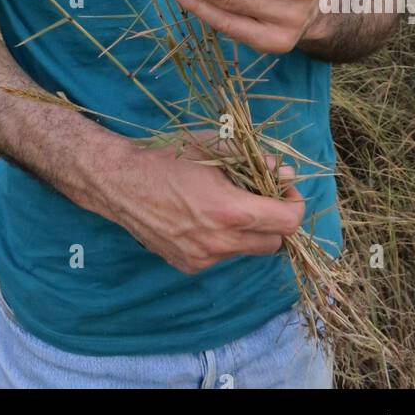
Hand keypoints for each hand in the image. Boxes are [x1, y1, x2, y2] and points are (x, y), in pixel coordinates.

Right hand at [101, 138, 304, 274]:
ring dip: (248, 230)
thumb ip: (254, 161)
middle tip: (261, 197)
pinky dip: (223, 239)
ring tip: (227, 205)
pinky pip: (222, 256)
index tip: (286, 191)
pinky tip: (202, 218)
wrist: (121, 182)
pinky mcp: (189, 266)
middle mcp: (220, 242)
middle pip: (274, 243)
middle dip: (274, 220)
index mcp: (230, 211)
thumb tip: (285, 173)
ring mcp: (204, 259)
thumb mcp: (213, 148)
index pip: (287, 223)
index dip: (294, 204)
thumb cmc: (168, 158)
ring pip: (247, 250)